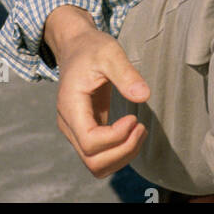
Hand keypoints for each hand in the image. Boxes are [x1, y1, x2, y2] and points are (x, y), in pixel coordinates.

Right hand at [51, 16, 150, 178]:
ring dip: (123, 156)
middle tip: (142, 127)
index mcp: (70, 107)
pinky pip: (100, 157)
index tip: (134, 118)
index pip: (90, 142)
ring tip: (140, 132)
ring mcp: (76, 131)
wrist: (76, 47)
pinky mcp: (86, 132)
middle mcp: (69, 125)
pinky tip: (133, 132)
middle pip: (93, 162)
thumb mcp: (110, 53)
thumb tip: (144, 96)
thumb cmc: (92, 48)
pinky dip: (119, 152)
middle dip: (123, 151)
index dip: (117, 137)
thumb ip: (126, 74)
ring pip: (96, 165)